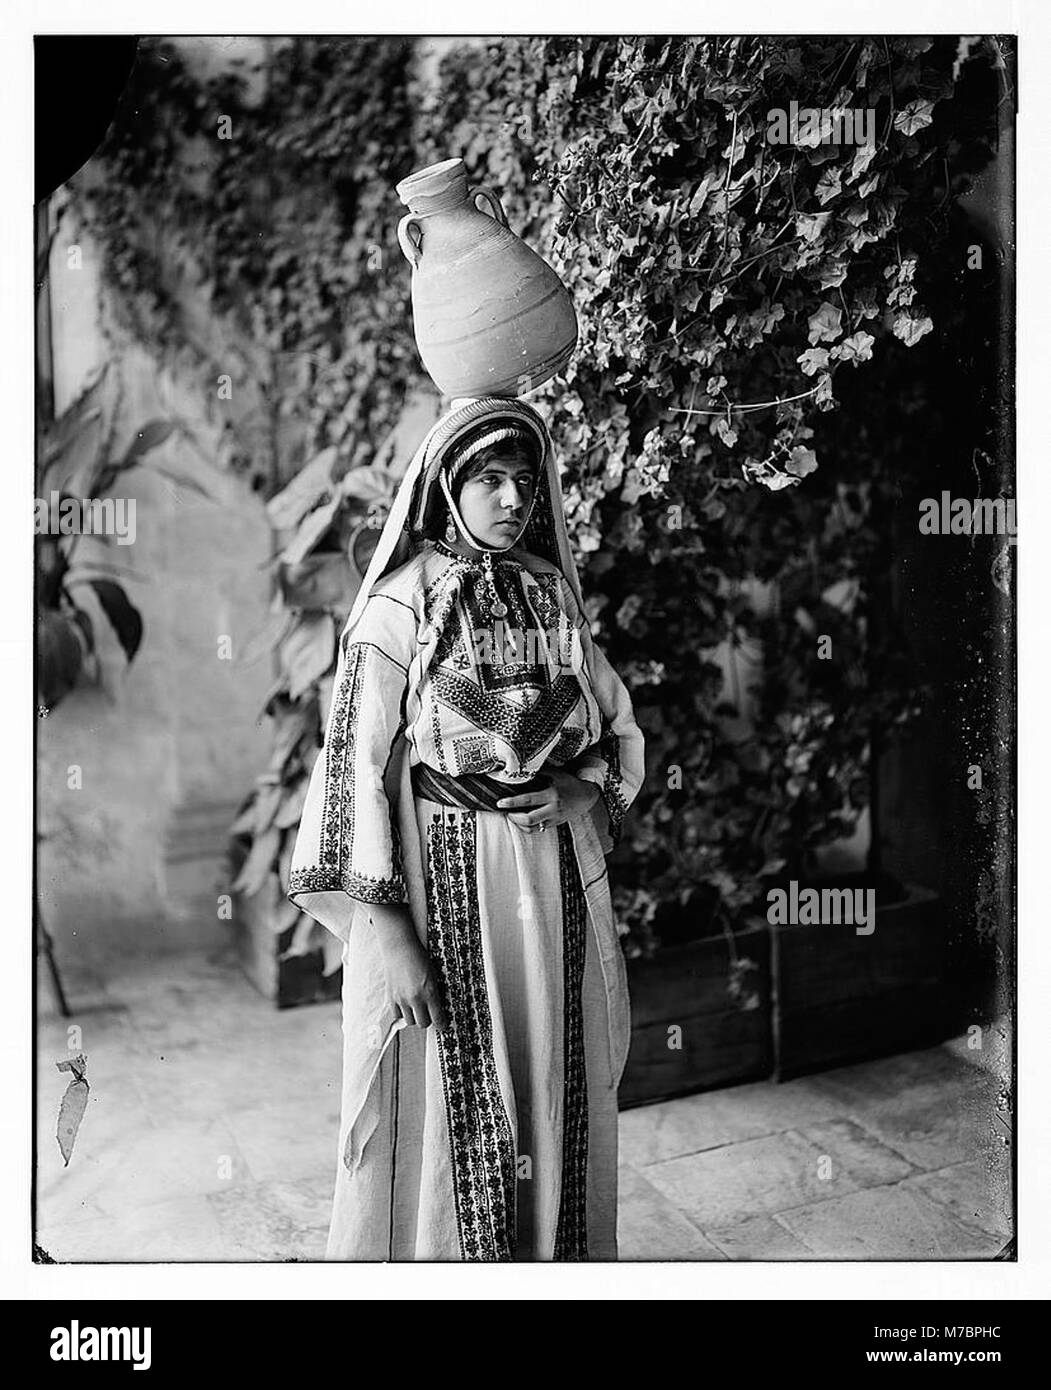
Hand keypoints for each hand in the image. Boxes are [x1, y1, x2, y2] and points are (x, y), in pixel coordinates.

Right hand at [368, 903, 448, 1030]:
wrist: (400, 948)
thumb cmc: (420, 957)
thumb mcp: (434, 974)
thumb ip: (436, 992)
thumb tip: (439, 1007)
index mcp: (430, 992)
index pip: (438, 1019)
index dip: (442, 1025)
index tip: (443, 1025)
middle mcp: (416, 998)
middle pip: (423, 1024)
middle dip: (428, 1020)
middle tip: (429, 1013)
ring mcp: (402, 999)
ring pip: (410, 1021)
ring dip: (414, 1017)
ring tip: (417, 1007)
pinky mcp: (391, 997)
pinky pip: (397, 1015)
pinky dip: (402, 1012)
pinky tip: (406, 1004)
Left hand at [496, 768, 599, 832]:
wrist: (587, 796)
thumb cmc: (570, 783)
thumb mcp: (556, 774)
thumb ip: (540, 772)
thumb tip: (521, 769)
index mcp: (551, 794)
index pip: (528, 800)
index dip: (512, 802)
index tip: (500, 802)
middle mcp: (553, 808)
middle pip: (529, 819)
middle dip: (514, 817)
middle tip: (505, 812)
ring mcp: (554, 818)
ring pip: (533, 827)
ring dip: (519, 824)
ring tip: (511, 816)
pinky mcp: (555, 824)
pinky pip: (538, 829)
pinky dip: (528, 827)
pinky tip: (522, 821)